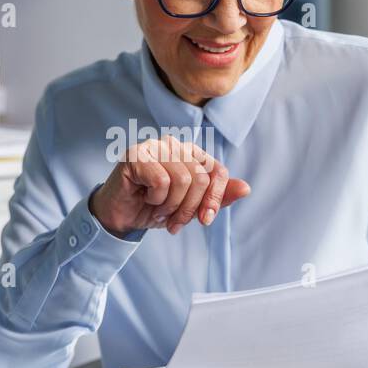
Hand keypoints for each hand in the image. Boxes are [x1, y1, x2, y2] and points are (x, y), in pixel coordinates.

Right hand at [89, 136, 249, 237]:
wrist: (121, 217)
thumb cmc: (155, 208)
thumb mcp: (190, 207)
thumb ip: (216, 198)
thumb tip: (246, 188)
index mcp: (191, 153)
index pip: (218, 172)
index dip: (215, 199)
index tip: (204, 220)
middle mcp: (174, 145)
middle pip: (201, 178)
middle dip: (190, 209)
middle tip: (174, 222)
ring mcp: (154, 146)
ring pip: (182, 179)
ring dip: (171, 206)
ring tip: (159, 211)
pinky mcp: (135, 155)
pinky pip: (161, 180)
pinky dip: (156, 199)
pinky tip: (146, 199)